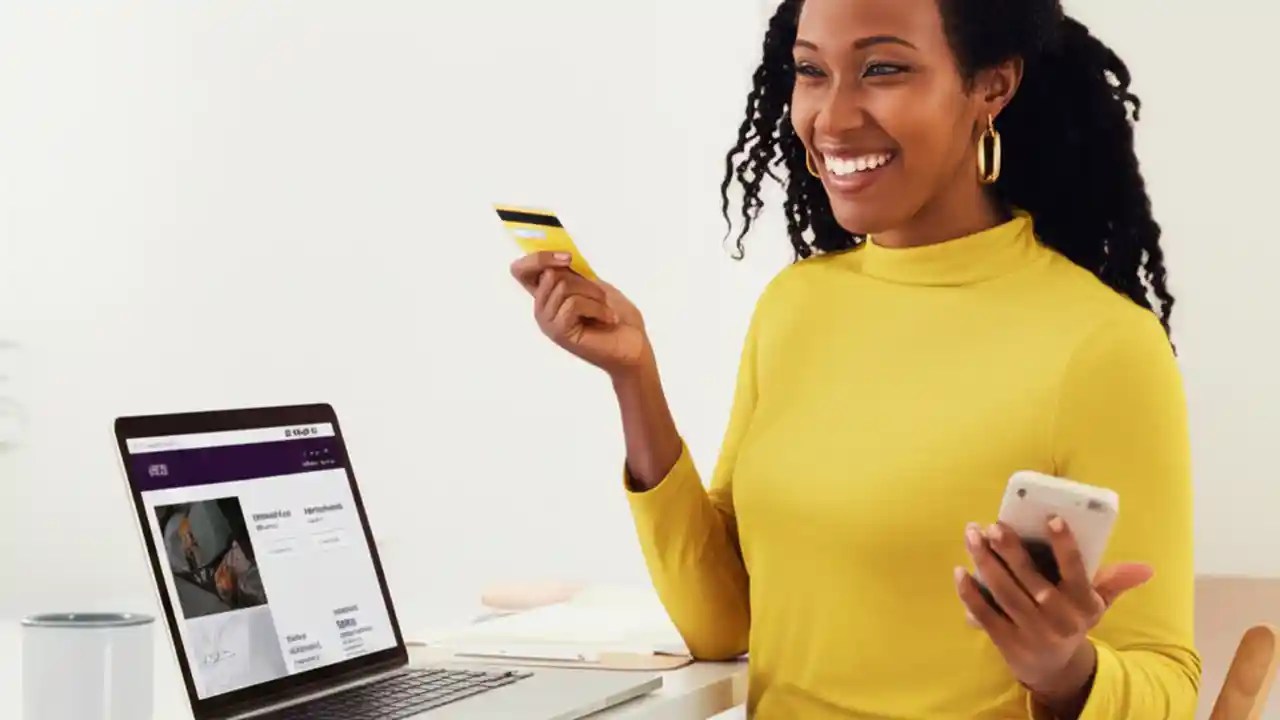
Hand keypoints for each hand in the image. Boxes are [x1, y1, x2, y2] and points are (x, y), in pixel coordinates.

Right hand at [510, 252, 649, 375]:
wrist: (634, 346)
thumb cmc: (617, 317)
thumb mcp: (595, 285)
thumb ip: (573, 273)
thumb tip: (558, 255)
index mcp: (549, 295)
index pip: (521, 270)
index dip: (537, 258)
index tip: (567, 257)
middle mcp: (543, 309)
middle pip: (549, 273)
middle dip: (583, 280)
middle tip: (601, 297)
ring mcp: (548, 322)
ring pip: (563, 286)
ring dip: (594, 295)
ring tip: (605, 310)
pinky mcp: (559, 332)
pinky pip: (573, 303)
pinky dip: (597, 308)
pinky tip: (607, 319)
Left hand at [953, 518, 1153, 715]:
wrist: (1054, 669)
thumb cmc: (1071, 621)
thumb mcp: (1096, 604)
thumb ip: (1114, 581)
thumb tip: (1147, 568)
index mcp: (1084, 604)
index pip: (1077, 572)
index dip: (1065, 546)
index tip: (1052, 518)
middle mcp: (1060, 620)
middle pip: (1033, 580)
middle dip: (1011, 550)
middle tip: (993, 524)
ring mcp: (1032, 633)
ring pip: (1006, 594)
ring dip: (986, 563)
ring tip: (972, 536)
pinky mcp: (1007, 642)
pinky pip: (986, 615)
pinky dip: (971, 594)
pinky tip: (960, 571)